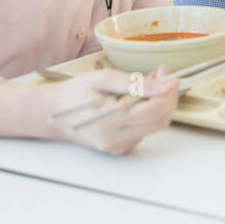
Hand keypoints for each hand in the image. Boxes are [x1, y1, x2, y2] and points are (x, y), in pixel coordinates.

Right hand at [43, 65, 179, 155]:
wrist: (52, 114)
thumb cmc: (74, 94)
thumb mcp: (103, 80)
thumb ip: (135, 83)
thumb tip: (163, 85)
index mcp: (109, 122)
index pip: (153, 111)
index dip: (167, 93)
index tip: (171, 76)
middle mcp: (115, 140)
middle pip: (160, 121)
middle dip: (167, 97)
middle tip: (163, 75)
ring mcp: (118, 146)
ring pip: (155, 125)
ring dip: (159, 103)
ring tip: (151, 82)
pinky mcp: (120, 147)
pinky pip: (145, 129)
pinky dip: (149, 112)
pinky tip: (141, 97)